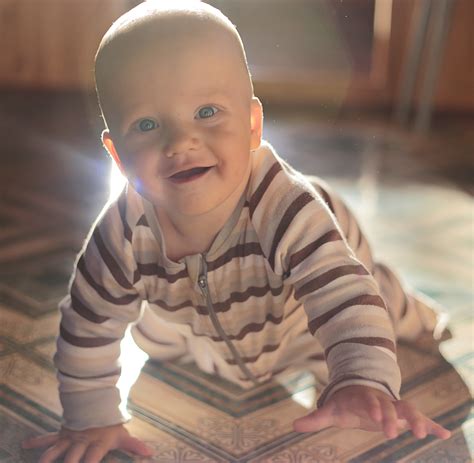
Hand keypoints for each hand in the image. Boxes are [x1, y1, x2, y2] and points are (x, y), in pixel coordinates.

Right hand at [22, 423, 152, 462]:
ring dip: (48, 459)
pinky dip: (37, 441)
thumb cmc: (112, 423)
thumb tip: (150, 452)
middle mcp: (82, 443)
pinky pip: (49, 438)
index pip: (92, 460)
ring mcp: (70, 438)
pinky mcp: (62, 433)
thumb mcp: (122, 435)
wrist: (100, 402)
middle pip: (71, 458)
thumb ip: (134, 445)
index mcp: (97, 445)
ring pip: (56, 450)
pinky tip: (25, 445)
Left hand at [293, 385, 450, 439]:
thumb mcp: (332, 411)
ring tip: (423, 434)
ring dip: (416, 419)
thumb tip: (293, 426)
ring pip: (408, 409)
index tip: (375, 416)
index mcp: (364, 398)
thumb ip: (316, 418)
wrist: (363, 390)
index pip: (368, 402)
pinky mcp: (405, 414)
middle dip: (390, 417)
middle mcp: (382, 400)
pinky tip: (445, 434)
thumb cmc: (347, 404)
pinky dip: (432, 425)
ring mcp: (395, 406)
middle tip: (391, 432)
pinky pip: (421, 418)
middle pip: (388, 406)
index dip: (372, 408)